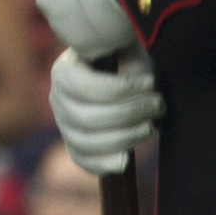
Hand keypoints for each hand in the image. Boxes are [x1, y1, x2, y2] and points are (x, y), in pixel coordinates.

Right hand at [48, 46, 160, 172]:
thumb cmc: (125, 60)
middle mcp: (57, 99)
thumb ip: (131, 59)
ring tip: (150, 126)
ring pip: (86, 143)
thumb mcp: (128, 50)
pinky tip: (127, 158)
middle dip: (130, 114)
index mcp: (64, 72)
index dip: (123, 88)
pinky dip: (105, 163)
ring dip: (124, 137)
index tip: (151, 83)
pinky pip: (84, 161)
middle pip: (88, 118)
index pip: (87, 87)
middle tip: (158, 105)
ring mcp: (64, 125)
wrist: (118, 77)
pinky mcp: (74, 146)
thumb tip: (137, 77)